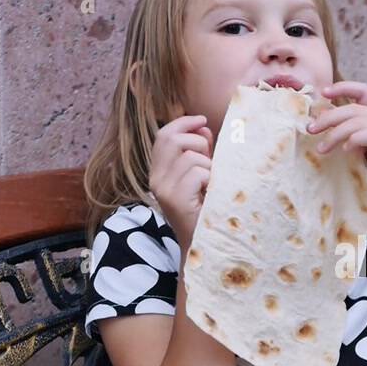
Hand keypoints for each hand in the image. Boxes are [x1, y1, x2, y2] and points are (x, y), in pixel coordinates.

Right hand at [147, 115, 214, 250]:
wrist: (202, 244)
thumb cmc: (206, 209)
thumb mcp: (202, 175)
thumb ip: (201, 151)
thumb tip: (203, 126)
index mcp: (158, 172)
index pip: (164, 135)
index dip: (183, 123)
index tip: (202, 120)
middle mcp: (155, 179)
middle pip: (174, 139)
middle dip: (199, 144)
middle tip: (210, 163)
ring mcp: (163, 189)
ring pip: (191, 157)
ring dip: (209, 168)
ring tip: (210, 187)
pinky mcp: (175, 199)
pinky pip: (198, 172)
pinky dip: (211, 180)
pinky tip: (210, 195)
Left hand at [306, 81, 366, 213]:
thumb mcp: (355, 149)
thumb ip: (345, 132)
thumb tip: (319, 120)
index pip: (363, 92)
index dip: (344, 87)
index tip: (324, 92)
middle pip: (355, 108)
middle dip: (329, 117)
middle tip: (311, 129)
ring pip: (360, 121)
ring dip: (336, 133)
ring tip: (322, 148)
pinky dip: (355, 140)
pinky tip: (345, 150)